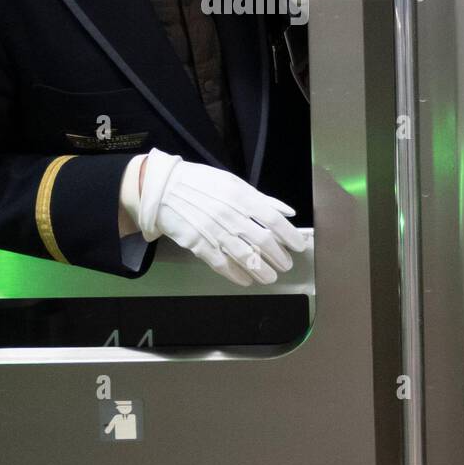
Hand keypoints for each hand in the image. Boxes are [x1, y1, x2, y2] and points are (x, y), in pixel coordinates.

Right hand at [133, 148, 308, 286]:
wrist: (165, 189)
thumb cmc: (202, 184)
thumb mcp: (234, 184)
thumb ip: (263, 199)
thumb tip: (288, 212)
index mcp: (242, 197)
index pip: (273, 220)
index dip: (289, 236)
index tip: (298, 246)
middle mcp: (231, 215)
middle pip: (262, 241)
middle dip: (279, 256)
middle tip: (286, 264)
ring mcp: (214, 231)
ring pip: (245, 257)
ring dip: (262, 270)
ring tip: (271, 276)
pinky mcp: (199, 245)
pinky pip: (222, 264)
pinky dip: (237, 275)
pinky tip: (247, 280)